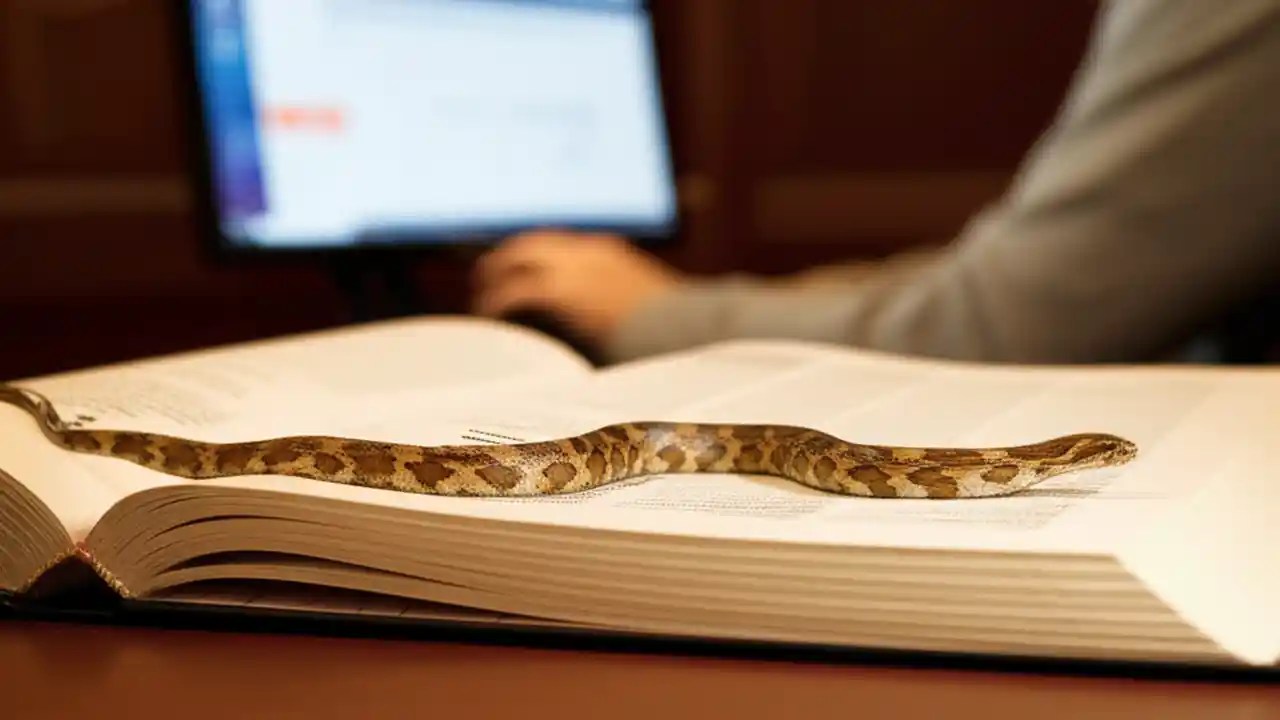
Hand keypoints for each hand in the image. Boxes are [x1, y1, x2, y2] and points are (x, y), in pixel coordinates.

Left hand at [472, 230, 683, 343]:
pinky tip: (490, 314)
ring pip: (517, 260)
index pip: (556, 245)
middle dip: (505, 259)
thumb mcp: (645, 303)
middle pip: (530, 245)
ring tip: (483, 298)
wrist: (680, 323)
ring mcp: (573, 268)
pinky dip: (499, 300)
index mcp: (605, 251)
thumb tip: (604, 320)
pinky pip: (517, 291)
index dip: (532, 256)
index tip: (520, 269)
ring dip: (496, 277)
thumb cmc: (670, 323)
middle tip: (487, 277)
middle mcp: (585, 252)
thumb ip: (618, 302)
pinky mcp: (563, 291)